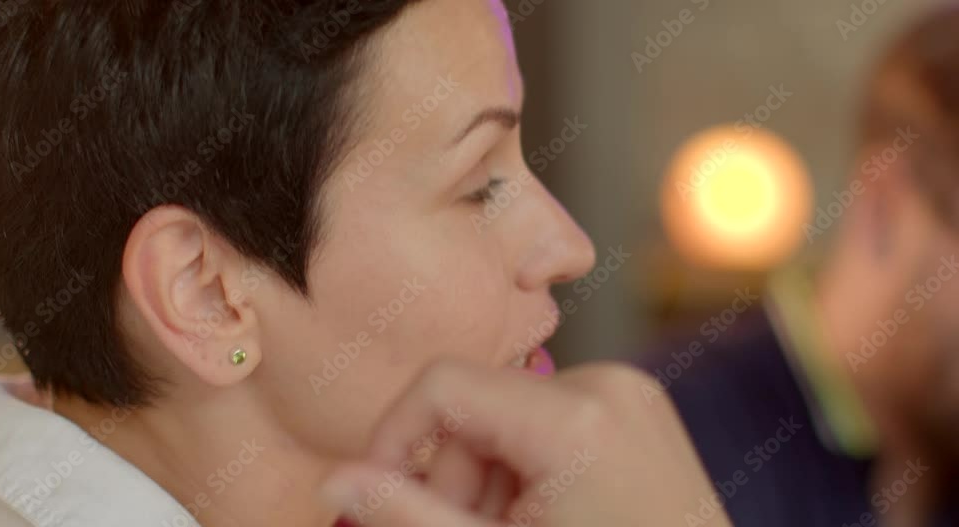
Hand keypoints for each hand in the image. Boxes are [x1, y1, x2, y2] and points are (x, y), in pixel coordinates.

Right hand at [321, 359, 731, 526]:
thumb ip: (408, 515)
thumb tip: (334, 481)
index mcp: (577, 416)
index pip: (443, 385)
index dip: (394, 437)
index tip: (376, 493)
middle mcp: (611, 386)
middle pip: (478, 407)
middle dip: (455, 479)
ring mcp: (633, 395)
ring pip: (511, 418)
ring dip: (491, 482)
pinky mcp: (641, 411)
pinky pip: (553, 423)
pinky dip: (531, 472)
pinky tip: (549, 520)